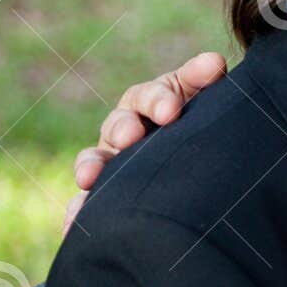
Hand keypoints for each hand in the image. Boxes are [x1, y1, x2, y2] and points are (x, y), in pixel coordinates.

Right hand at [65, 52, 228, 234]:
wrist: (207, 161)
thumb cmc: (207, 124)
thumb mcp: (207, 100)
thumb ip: (205, 80)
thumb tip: (214, 62)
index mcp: (154, 102)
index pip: (152, 96)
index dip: (159, 101)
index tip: (171, 112)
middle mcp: (129, 128)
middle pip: (120, 125)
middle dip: (123, 129)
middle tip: (130, 137)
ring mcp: (114, 161)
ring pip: (95, 160)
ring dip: (90, 166)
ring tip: (89, 177)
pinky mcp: (104, 193)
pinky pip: (86, 202)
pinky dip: (79, 211)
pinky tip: (72, 224)